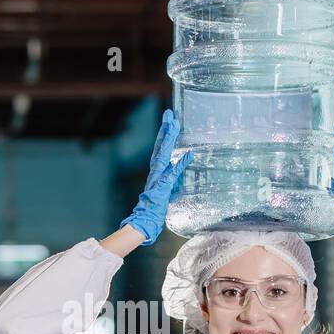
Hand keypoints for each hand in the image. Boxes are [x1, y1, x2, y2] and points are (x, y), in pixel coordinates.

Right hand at [119, 109, 192, 245]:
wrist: (144, 219)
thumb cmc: (154, 207)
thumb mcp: (165, 189)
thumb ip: (170, 178)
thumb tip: (176, 170)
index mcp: (157, 171)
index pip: (161, 148)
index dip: (165, 134)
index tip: (169, 121)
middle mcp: (156, 170)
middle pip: (161, 146)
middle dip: (166, 129)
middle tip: (170, 114)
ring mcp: (158, 177)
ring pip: (164, 154)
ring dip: (169, 139)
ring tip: (174, 124)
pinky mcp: (163, 186)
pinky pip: (173, 173)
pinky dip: (181, 164)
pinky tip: (189, 155)